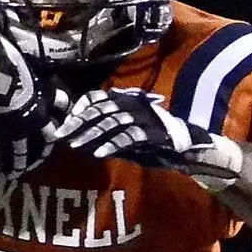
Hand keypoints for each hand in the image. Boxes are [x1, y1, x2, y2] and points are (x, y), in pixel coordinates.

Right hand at [0, 34, 64, 181]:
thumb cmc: (8, 58)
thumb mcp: (28, 60)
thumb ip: (31, 66)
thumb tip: (30, 58)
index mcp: (46, 96)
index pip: (62, 107)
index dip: (64, 114)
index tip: (62, 121)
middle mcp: (37, 118)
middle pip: (47, 139)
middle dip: (44, 149)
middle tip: (40, 157)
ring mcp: (17, 130)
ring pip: (22, 153)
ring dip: (19, 164)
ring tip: (15, 172)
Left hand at [51, 89, 243, 191]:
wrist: (192, 150)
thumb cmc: (159, 144)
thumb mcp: (130, 137)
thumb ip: (109, 134)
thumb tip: (81, 137)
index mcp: (129, 102)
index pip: (98, 99)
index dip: (79, 109)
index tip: (63, 123)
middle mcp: (135, 105)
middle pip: (100, 109)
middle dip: (78, 122)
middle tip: (60, 134)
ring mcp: (145, 118)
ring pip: (111, 122)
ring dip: (91, 134)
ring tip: (74, 144)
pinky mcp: (153, 133)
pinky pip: (129, 137)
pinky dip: (112, 144)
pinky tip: (97, 153)